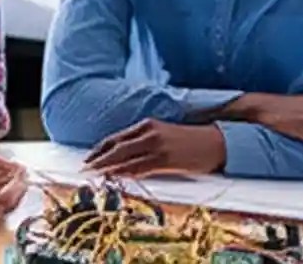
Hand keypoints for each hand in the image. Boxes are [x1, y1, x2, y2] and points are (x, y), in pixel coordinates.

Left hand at [83, 119, 225, 178]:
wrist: (218, 142)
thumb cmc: (191, 141)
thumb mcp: (164, 135)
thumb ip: (145, 142)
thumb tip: (125, 157)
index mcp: (147, 124)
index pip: (116, 137)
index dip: (100, 149)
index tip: (88, 158)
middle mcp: (150, 132)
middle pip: (116, 146)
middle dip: (98, 158)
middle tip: (83, 168)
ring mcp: (158, 146)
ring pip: (125, 158)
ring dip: (107, 167)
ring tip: (94, 175)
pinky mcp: (167, 159)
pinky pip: (140, 167)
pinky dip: (125, 172)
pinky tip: (115, 177)